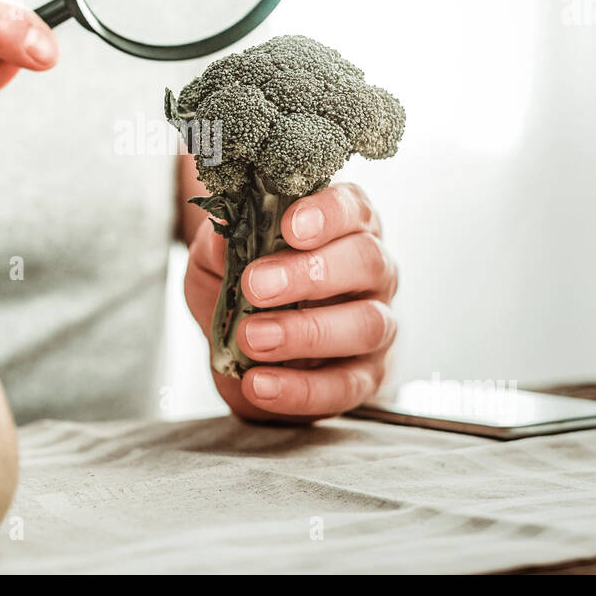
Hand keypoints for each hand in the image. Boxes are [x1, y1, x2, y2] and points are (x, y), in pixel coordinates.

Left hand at [185, 183, 397, 421]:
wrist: (249, 354)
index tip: (290, 226)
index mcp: (343, 227)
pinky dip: (301, 389)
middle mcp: (372, 270)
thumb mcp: (218, 261)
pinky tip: (260, 384)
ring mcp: (377, 323)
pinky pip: (346, 385)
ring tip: (253, 338)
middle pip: (366, 261)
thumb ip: (218, 246)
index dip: (327, 213)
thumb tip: (222, 234)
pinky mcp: (367, 376)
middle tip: (256, 286)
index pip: (351, 206)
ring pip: (367, 324)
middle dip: (311, 273)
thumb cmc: (246, 291)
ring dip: (306, 332)